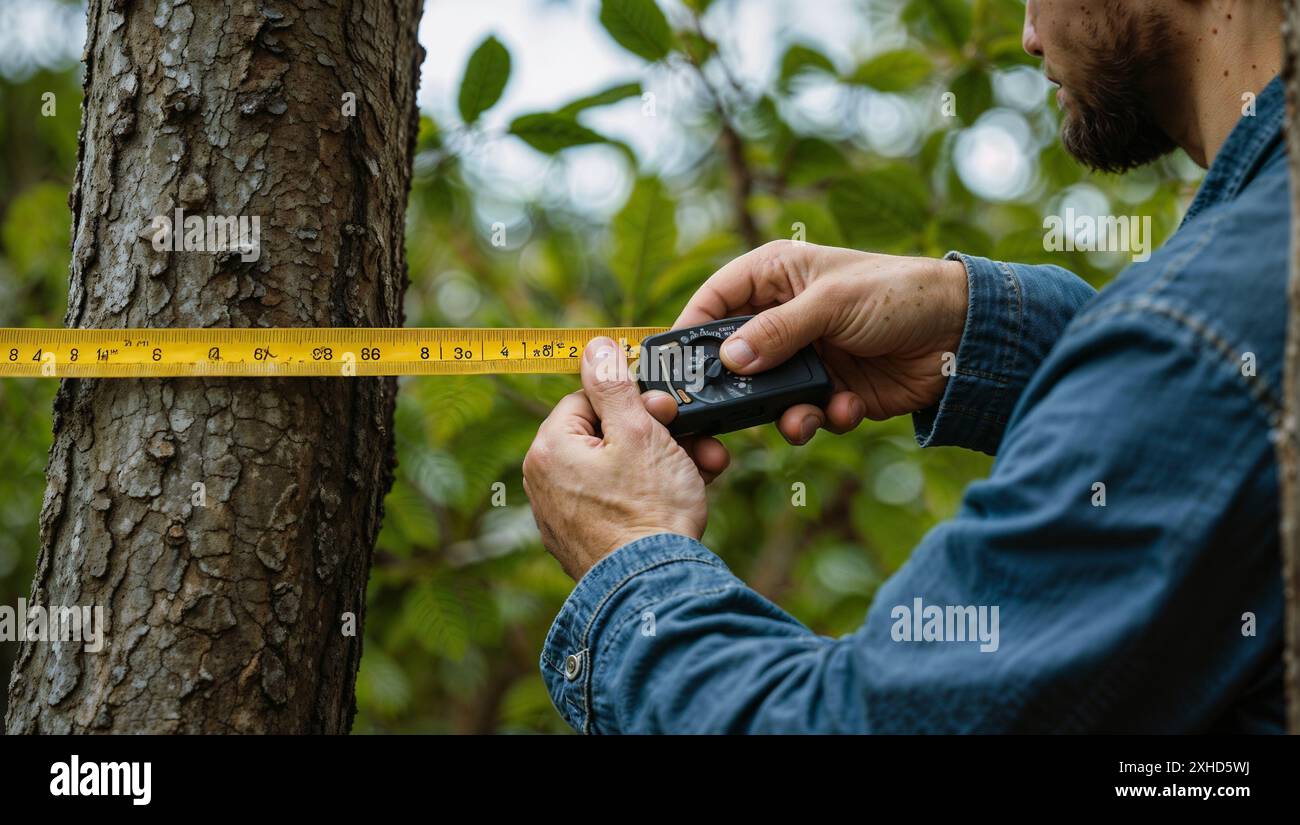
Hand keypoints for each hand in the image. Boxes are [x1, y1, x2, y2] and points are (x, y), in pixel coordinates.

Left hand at [523, 337, 725, 579]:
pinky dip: (649, 495)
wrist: (654, 589)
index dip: (635, 401)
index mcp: (549, 448)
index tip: (667, 413)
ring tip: (703, 470)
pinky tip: (684, 498)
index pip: (589, 398)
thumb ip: (613, 385)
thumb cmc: (648, 510)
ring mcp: (563, 515)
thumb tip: (595, 346)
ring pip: (620, 468)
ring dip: (664, 463)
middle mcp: (545, 481)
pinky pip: (618, 501)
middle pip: (607, 434)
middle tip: (694, 441)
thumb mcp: (638, 432)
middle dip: (659, 434)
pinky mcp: (584, 541)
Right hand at [676, 240, 967, 443]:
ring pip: (767, 394)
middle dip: (736, 386)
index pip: (715, 300)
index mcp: (776, 276)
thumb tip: (729, 361)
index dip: (691, 330)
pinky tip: (848, 408)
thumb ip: (778, 333)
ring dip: (783, 412)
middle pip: (734, 356)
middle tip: (723, 413)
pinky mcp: (830, 390)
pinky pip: (807, 413)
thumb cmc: (898, 294)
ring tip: (802, 419)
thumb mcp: (832, 305)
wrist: (963, 334)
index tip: (675, 368)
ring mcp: (807, 356)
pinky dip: (824, 418)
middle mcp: (784, 317)